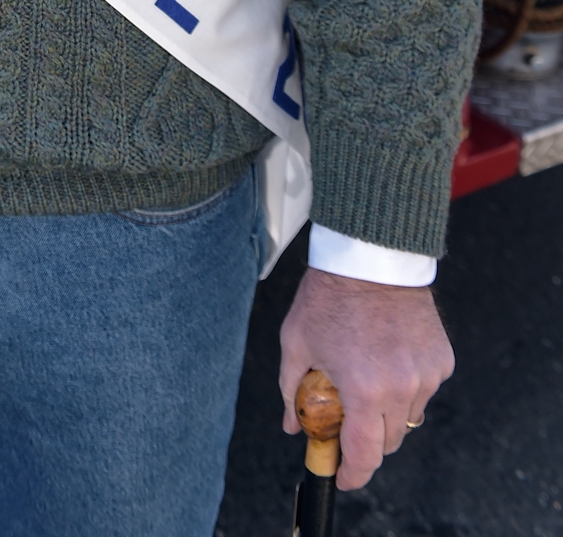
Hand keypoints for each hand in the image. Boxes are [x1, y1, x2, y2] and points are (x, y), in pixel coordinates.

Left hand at [279, 267, 454, 489]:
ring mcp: (427, 375)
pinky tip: (387, 358)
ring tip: (366, 376)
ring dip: (387, 411)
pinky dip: (407, 385)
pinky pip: (424, 389)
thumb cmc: (329, 297)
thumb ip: (291, 390)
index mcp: (365, 390)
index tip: (342, 476)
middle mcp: (402, 388)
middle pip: (388, 442)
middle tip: (346, 419)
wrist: (370, 257)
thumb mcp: (297, 342)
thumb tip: (292, 425)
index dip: (352, 473)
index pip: (365, 455)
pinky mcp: (442, 360)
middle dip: (366, 440)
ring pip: (408, 416)